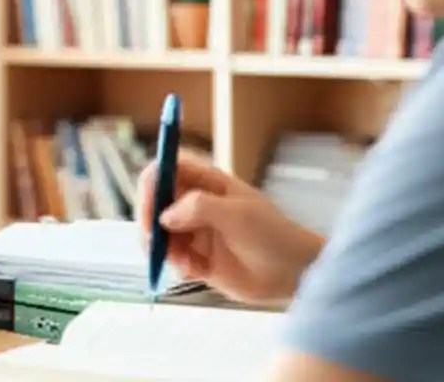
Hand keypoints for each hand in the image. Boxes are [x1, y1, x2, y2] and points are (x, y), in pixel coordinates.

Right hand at [136, 155, 324, 303]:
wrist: (295, 274)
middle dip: (148, 221)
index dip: (152, 183)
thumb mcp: (238, 215)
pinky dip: (175, 266)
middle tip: (154, 242)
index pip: (166, 169)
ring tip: (183, 263)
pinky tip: (196, 273)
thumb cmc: (273, 235)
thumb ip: (198, 208)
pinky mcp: (195, 258)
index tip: (148, 206)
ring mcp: (194, 231)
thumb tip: (163, 216)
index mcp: (206, 182)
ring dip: (162, 248)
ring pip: (157, 234)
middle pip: (154, 202)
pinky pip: (170, 259)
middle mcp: (195, 204)